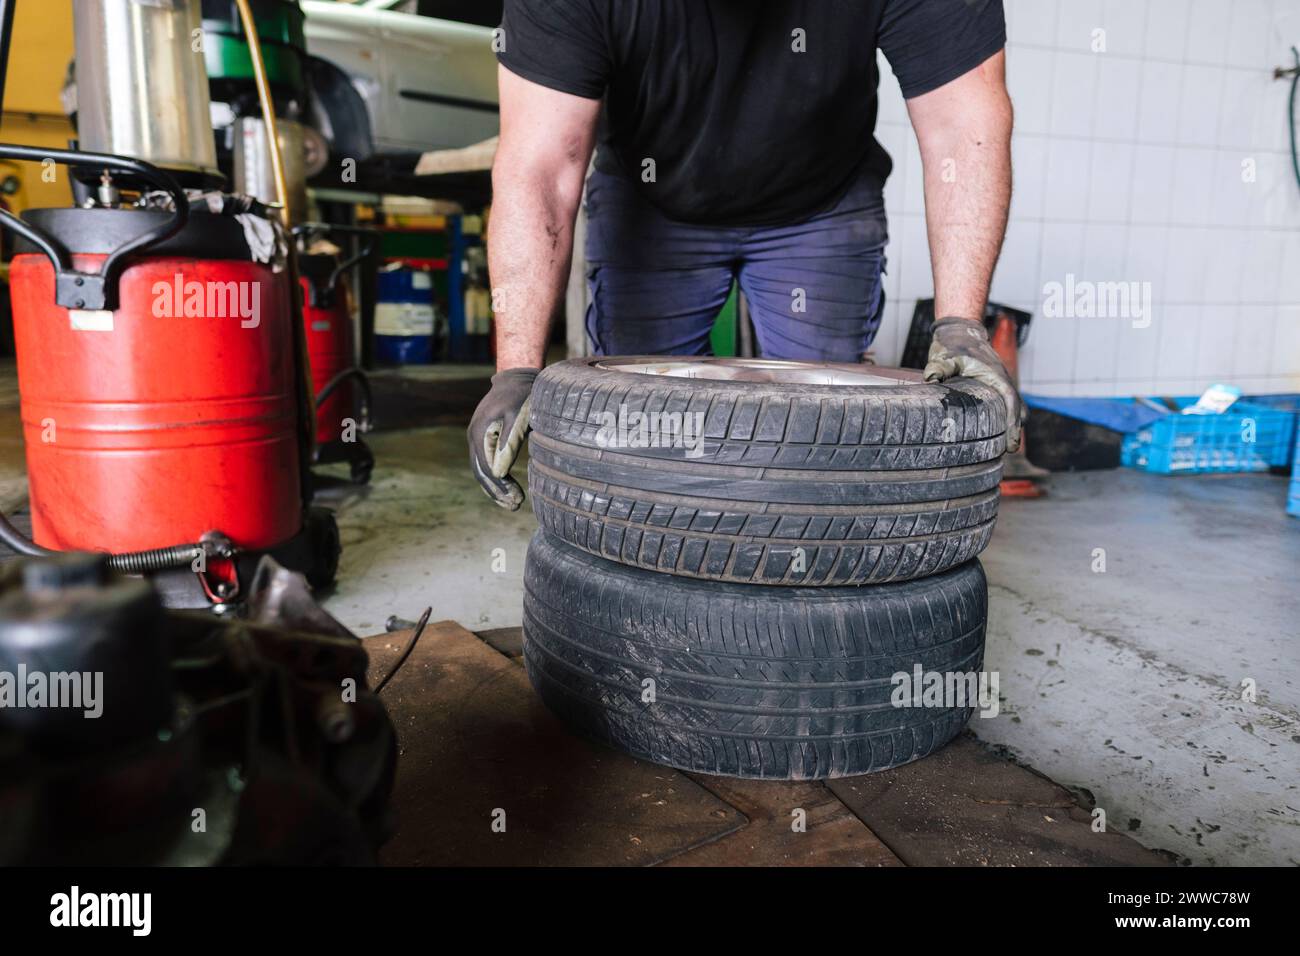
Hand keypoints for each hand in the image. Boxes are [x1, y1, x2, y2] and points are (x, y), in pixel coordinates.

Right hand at [468, 367, 538, 509]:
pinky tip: (505, 489)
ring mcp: (476, 437)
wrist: (516, 377)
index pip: (486, 467)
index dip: (500, 486)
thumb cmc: (521, 396)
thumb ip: (509, 443)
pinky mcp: (484, 437)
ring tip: (511, 503)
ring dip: (494, 488)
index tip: (516, 500)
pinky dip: (493, 477)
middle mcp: (473, 436)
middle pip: (480, 472)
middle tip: (514, 506)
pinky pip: (485, 461)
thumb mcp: (519, 417)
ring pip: (481, 469)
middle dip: (496, 492)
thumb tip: (499, 473)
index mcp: (480, 432)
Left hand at [923, 317, 1025, 452]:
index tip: (1012, 439)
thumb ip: (939, 366)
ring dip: (1011, 424)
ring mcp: (999, 383)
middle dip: (1015, 428)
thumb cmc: (954, 344)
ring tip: (1004, 446)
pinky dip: (1004, 417)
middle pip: (1017, 408)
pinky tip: (994, 432)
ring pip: (1012, 407)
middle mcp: (1001, 381)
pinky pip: (1004, 404)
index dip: (1012, 421)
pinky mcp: (993, 386)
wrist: (960, 332)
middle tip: (1009, 449)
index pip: (1010, 400)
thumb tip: (930, 378)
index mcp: (995, 375)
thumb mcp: (945, 354)